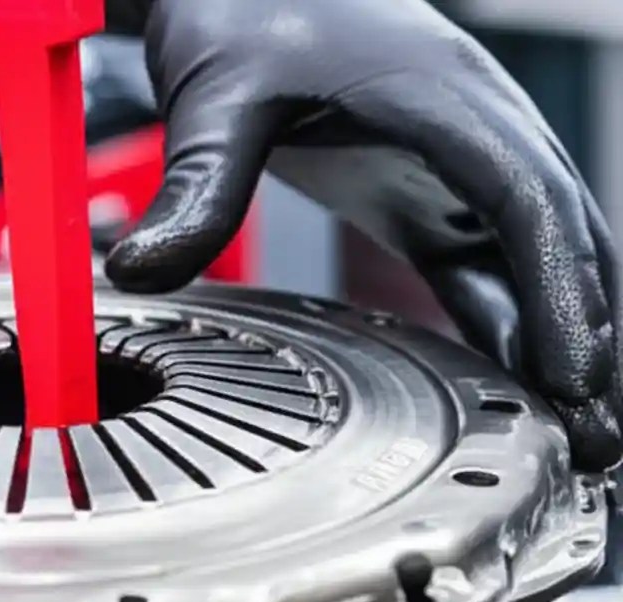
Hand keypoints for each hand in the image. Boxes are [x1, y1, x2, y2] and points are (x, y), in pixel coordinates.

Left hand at [103, 0, 622, 470]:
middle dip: (587, 337)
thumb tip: (143, 268)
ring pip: (535, 258)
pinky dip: (508, 322)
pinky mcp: (426, 191)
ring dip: (560, 339)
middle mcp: (474, 132)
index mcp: (445, 101)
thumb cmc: (248, 4)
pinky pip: (484, 264)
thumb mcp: (219, 91)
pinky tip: (519, 383)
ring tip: (581, 435)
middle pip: (559, 240)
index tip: (578, 374)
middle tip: (598, 440)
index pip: (528, 201)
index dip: (561, 291)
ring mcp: (457, 165)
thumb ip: (199, 182)